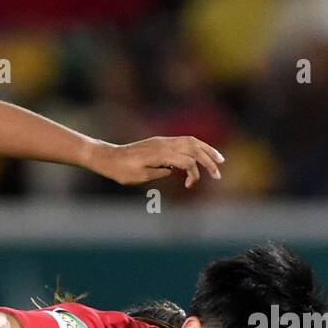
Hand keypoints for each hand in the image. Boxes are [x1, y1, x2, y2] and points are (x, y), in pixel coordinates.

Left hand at [90, 135, 224, 189]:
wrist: (109, 158)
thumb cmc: (121, 171)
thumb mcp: (138, 176)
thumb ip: (158, 173)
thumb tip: (173, 171)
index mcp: (160, 154)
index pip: (187, 160)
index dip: (194, 173)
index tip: (189, 186)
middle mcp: (164, 144)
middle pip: (194, 147)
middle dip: (209, 160)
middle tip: (218, 174)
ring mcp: (163, 141)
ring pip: (191, 141)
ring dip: (206, 150)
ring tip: (218, 159)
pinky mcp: (161, 142)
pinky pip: (183, 141)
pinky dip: (196, 147)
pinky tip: (202, 154)